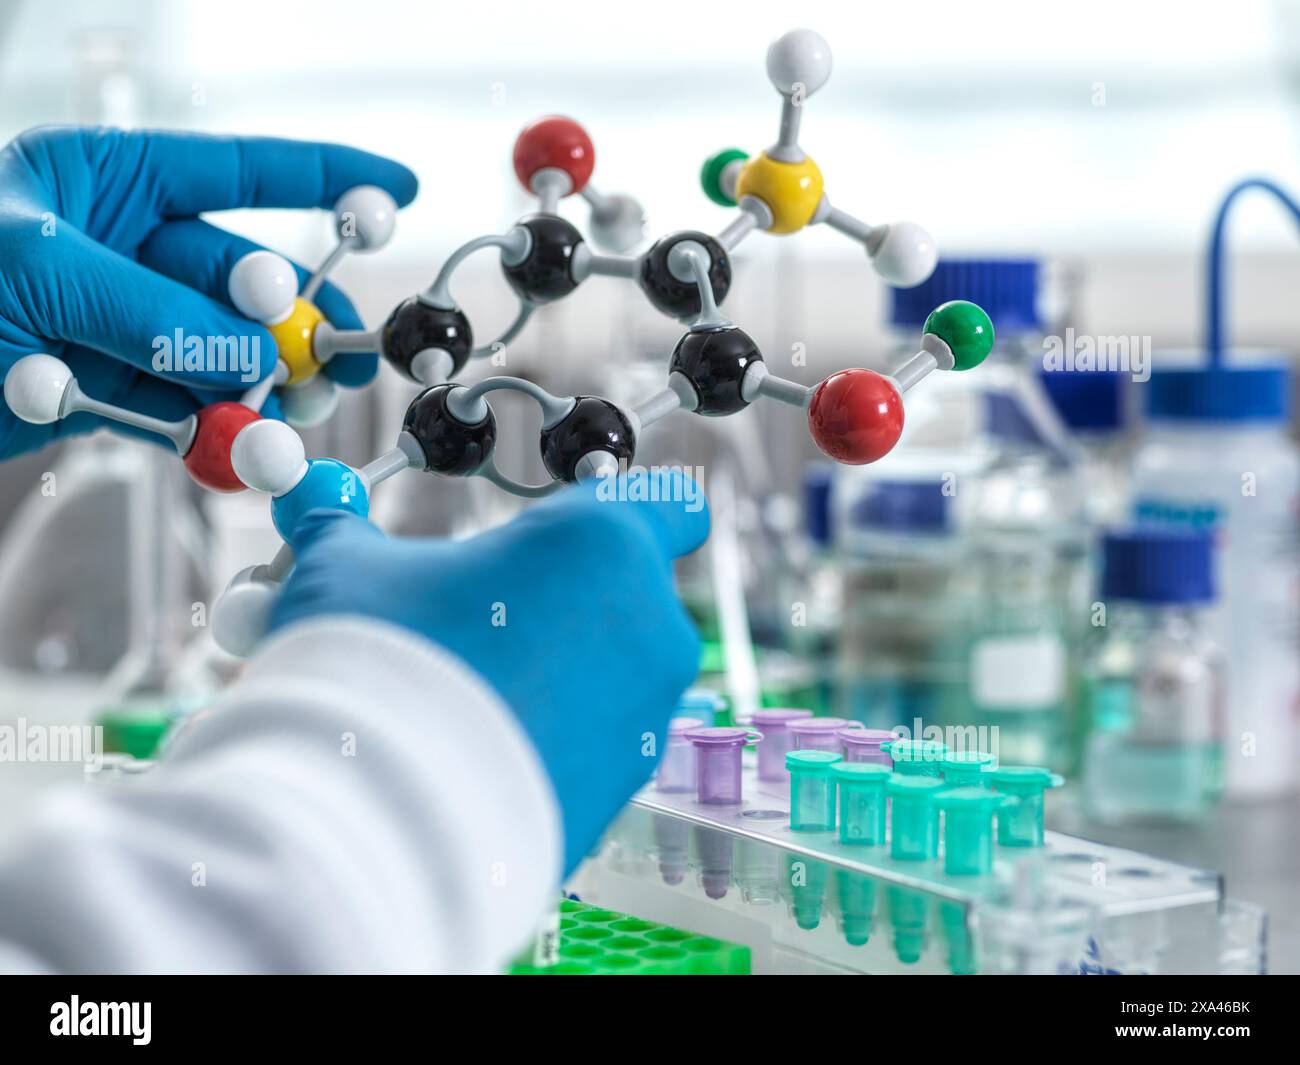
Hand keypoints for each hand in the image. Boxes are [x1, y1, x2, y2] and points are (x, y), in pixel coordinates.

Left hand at [0, 127, 416, 457]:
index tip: (398, 189)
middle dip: (294, 315)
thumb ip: (153, 310)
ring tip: (288, 411)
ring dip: (258, 382)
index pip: (236, 168)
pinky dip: (207, 430)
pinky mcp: (104, 393)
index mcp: (103, 180)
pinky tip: (234, 445)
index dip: (323, 176)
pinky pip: (179, 408)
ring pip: (220, 350)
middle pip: (239, 276)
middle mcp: (120, 248)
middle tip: (340, 356)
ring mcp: (117, 325)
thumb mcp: (35, 274)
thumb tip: (256, 350)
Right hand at [270, 473, 710, 873]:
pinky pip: (597, 741)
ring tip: (469, 693)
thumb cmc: (375, 669)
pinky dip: (553, 737)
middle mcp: (651, 625)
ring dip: (558, 671)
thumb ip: (349, 531)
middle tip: (484, 616)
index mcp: (605, 543)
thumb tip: (320, 510)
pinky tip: (479, 751)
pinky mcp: (624, 787)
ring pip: (614, 669)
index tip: (566, 526)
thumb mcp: (349, 571)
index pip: (665, 501)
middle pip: (628, 590)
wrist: (379, 822)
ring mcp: (646, 714)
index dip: (620, 507)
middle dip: (565, 598)